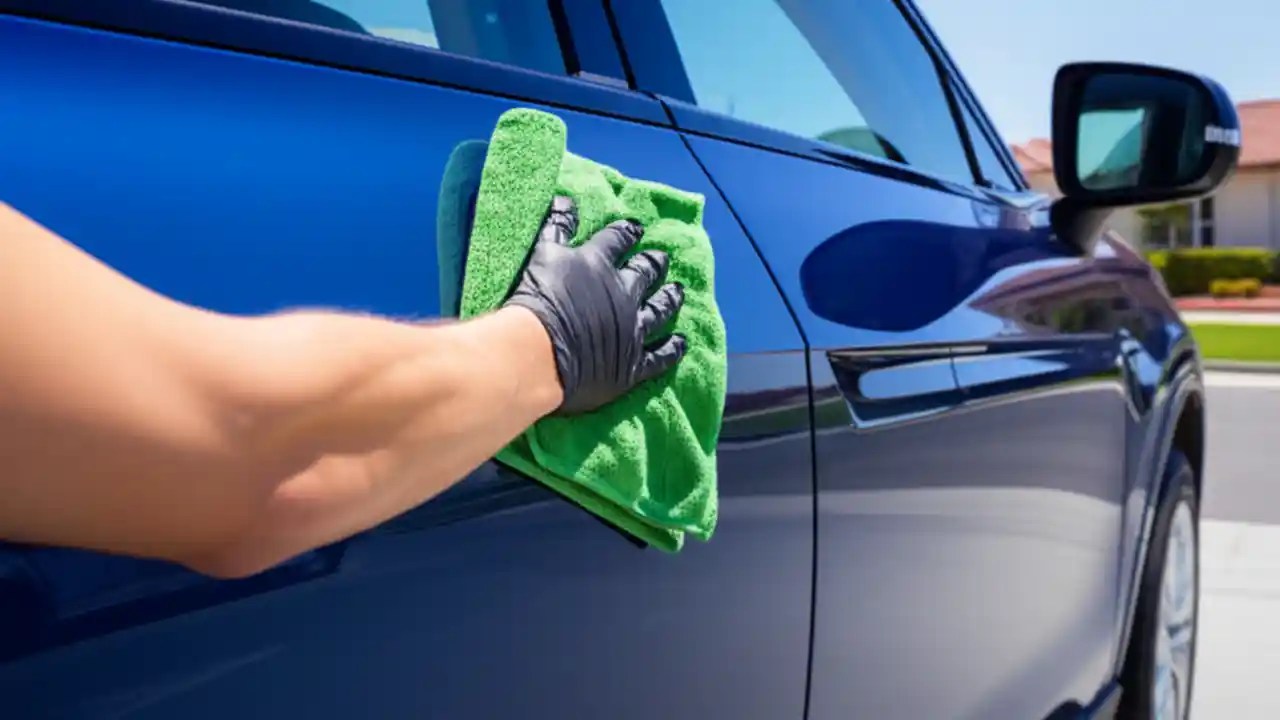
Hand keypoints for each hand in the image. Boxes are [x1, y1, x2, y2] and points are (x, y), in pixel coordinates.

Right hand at [503, 196, 686, 414]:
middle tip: (662, 257)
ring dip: (669, 299)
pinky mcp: (633, 364)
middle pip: (645, 273)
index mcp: (598, 263)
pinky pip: (659, 356)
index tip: (637, 228)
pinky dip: (672, 349)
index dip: (628, 232)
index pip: (618, 240)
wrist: (539, 353)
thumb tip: (566, 201)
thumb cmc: (535, 301)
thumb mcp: (541, 255)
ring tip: (678, 291)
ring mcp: (632, 329)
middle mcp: (622, 293)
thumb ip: (556, 228)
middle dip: (654, 263)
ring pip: (659, 310)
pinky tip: (681, 343)